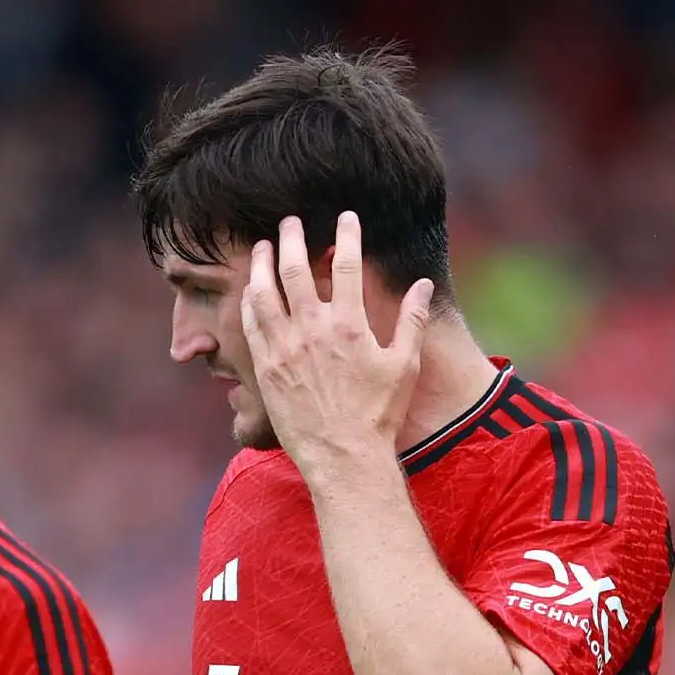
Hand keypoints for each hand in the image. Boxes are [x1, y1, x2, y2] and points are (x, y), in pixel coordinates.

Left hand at [240, 213, 435, 475]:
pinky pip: (252, 325)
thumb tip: (423, 284)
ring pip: (265, 292)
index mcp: (350, 324)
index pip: (345, 265)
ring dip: (262, 265)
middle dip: (292, 239)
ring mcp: (285, 348)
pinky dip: (251, 302)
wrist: (343, 457)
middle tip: (289, 221)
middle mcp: (313, 330)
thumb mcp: (404, 365)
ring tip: (262, 247)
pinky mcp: (266, 368)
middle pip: (296, 269)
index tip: (344, 218)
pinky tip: (251, 290)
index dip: (346, 236)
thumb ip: (412, 320)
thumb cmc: (378, 414)